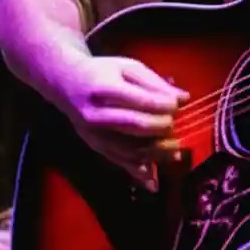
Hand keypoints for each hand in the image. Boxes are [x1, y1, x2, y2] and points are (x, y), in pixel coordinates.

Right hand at [56, 56, 190, 189]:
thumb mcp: (128, 67)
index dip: (164, 105)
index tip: (178, 105)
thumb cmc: (102, 71)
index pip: (141, 101)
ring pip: (128, 148)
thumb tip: (184, 99)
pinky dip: (136, 172)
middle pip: (135, 126)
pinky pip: (118, 161)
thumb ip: (155, 83)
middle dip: (161, 127)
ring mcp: (93, 133)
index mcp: (105, 88)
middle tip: (175, 124)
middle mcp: (96, 114)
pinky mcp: (94, 146)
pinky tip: (154, 182)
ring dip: (155, 153)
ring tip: (175, 151)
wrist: (65, 82)